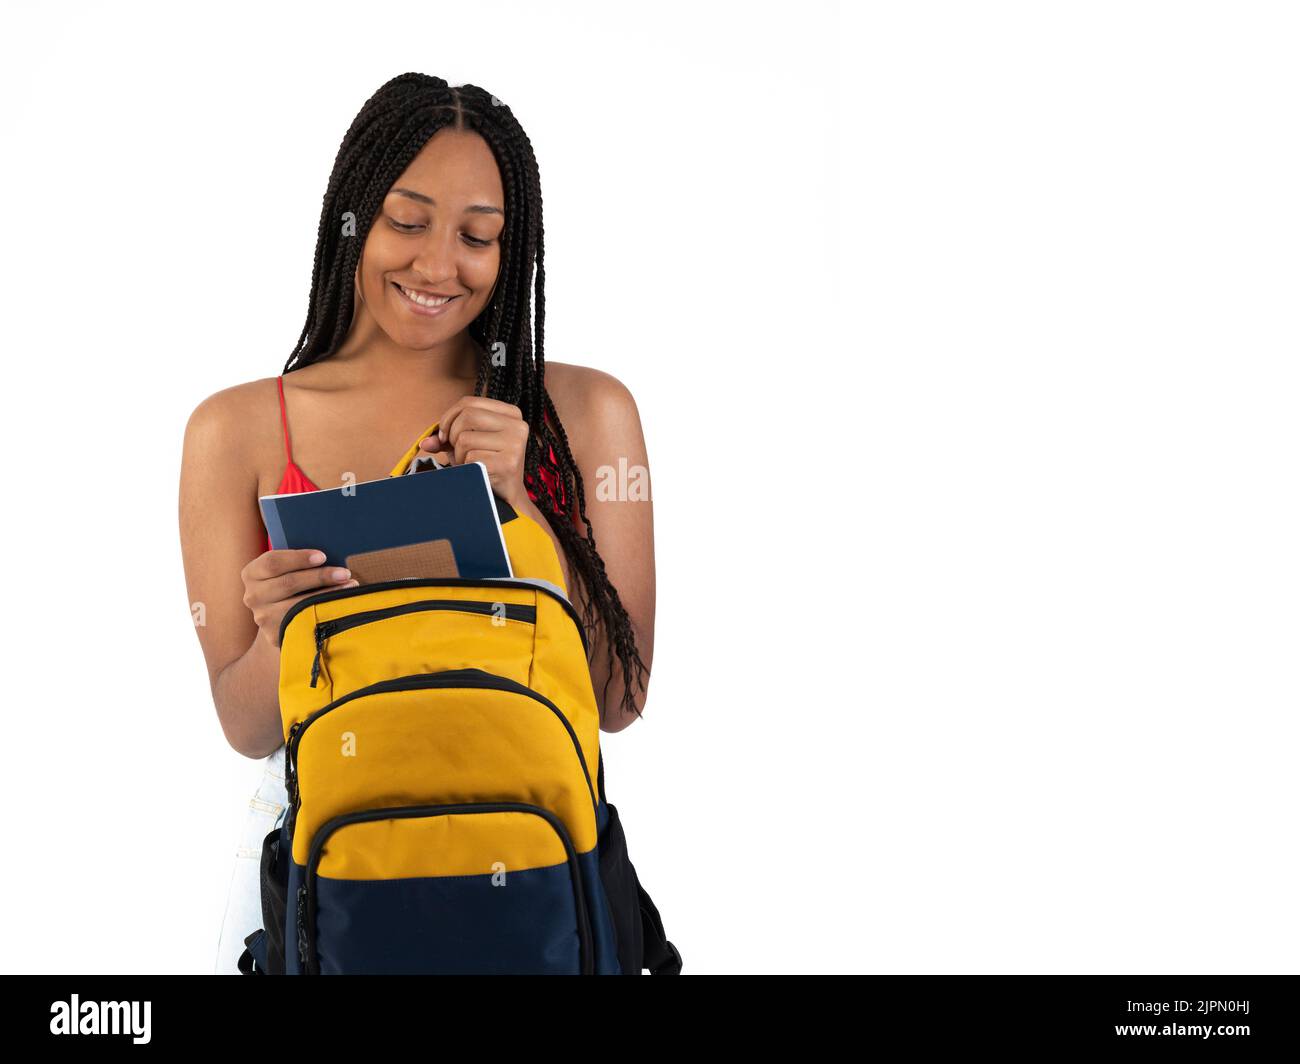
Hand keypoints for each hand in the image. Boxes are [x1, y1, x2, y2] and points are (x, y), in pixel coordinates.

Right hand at [241, 548, 358, 647]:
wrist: (281, 619)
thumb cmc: (290, 584)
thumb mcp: (286, 570)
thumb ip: (298, 561)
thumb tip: (331, 550)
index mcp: (252, 573)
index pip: (273, 562)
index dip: (299, 558)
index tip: (323, 556)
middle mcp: (252, 596)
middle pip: (288, 582)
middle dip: (320, 576)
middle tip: (344, 573)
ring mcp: (262, 617)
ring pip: (298, 604)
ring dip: (328, 594)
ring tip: (350, 587)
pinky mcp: (275, 635)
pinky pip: (303, 622)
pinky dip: (324, 612)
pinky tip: (340, 606)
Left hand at [418, 397, 530, 508]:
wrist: (506, 495)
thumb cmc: (486, 463)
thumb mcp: (468, 442)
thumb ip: (447, 436)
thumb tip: (426, 442)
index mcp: (511, 414)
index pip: (469, 402)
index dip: (449, 417)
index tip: (444, 435)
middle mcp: (518, 425)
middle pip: (467, 416)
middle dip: (453, 435)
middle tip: (457, 450)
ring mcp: (515, 444)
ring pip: (465, 438)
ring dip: (459, 454)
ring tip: (469, 463)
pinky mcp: (508, 463)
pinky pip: (471, 457)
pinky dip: (466, 466)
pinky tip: (475, 472)